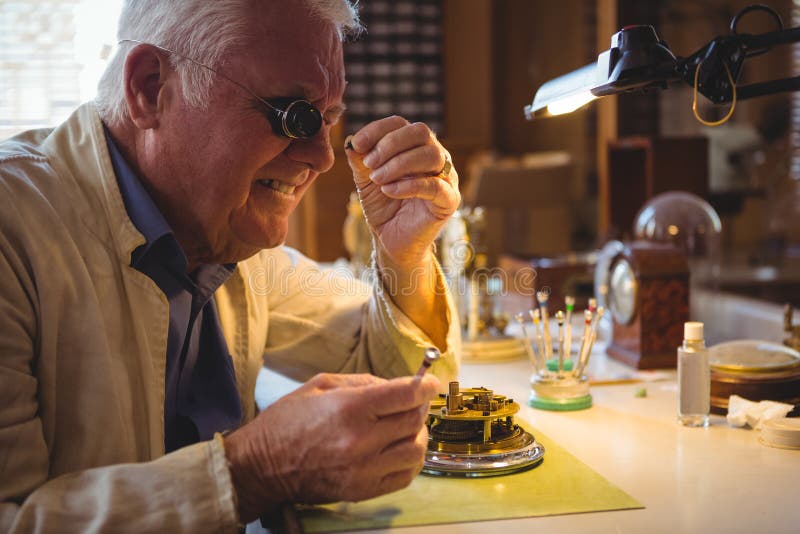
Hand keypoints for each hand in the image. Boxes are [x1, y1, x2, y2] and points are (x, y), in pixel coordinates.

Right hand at [223, 372, 439, 521]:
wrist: (260, 466)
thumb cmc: (286, 423)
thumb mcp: (320, 385)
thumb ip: (362, 382)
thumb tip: (395, 385)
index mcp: (349, 408)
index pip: (406, 395)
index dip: (425, 385)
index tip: (430, 382)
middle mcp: (360, 440)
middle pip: (414, 421)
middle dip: (420, 406)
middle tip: (416, 401)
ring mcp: (363, 469)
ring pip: (415, 450)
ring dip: (418, 434)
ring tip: (406, 426)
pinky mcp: (362, 491)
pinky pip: (404, 476)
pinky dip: (410, 460)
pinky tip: (399, 449)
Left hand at [345, 117, 460, 267]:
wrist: (391, 241)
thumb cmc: (383, 207)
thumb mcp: (365, 180)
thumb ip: (360, 160)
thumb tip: (352, 142)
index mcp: (413, 146)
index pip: (401, 124)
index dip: (378, 130)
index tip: (357, 145)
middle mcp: (434, 156)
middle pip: (421, 132)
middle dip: (391, 144)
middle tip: (370, 163)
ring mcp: (445, 177)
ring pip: (431, 155)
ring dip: (399, 164)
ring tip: (378, 179)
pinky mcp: (449, 200)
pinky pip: (435, 186)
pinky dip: (409, 185)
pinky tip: (390, 191)